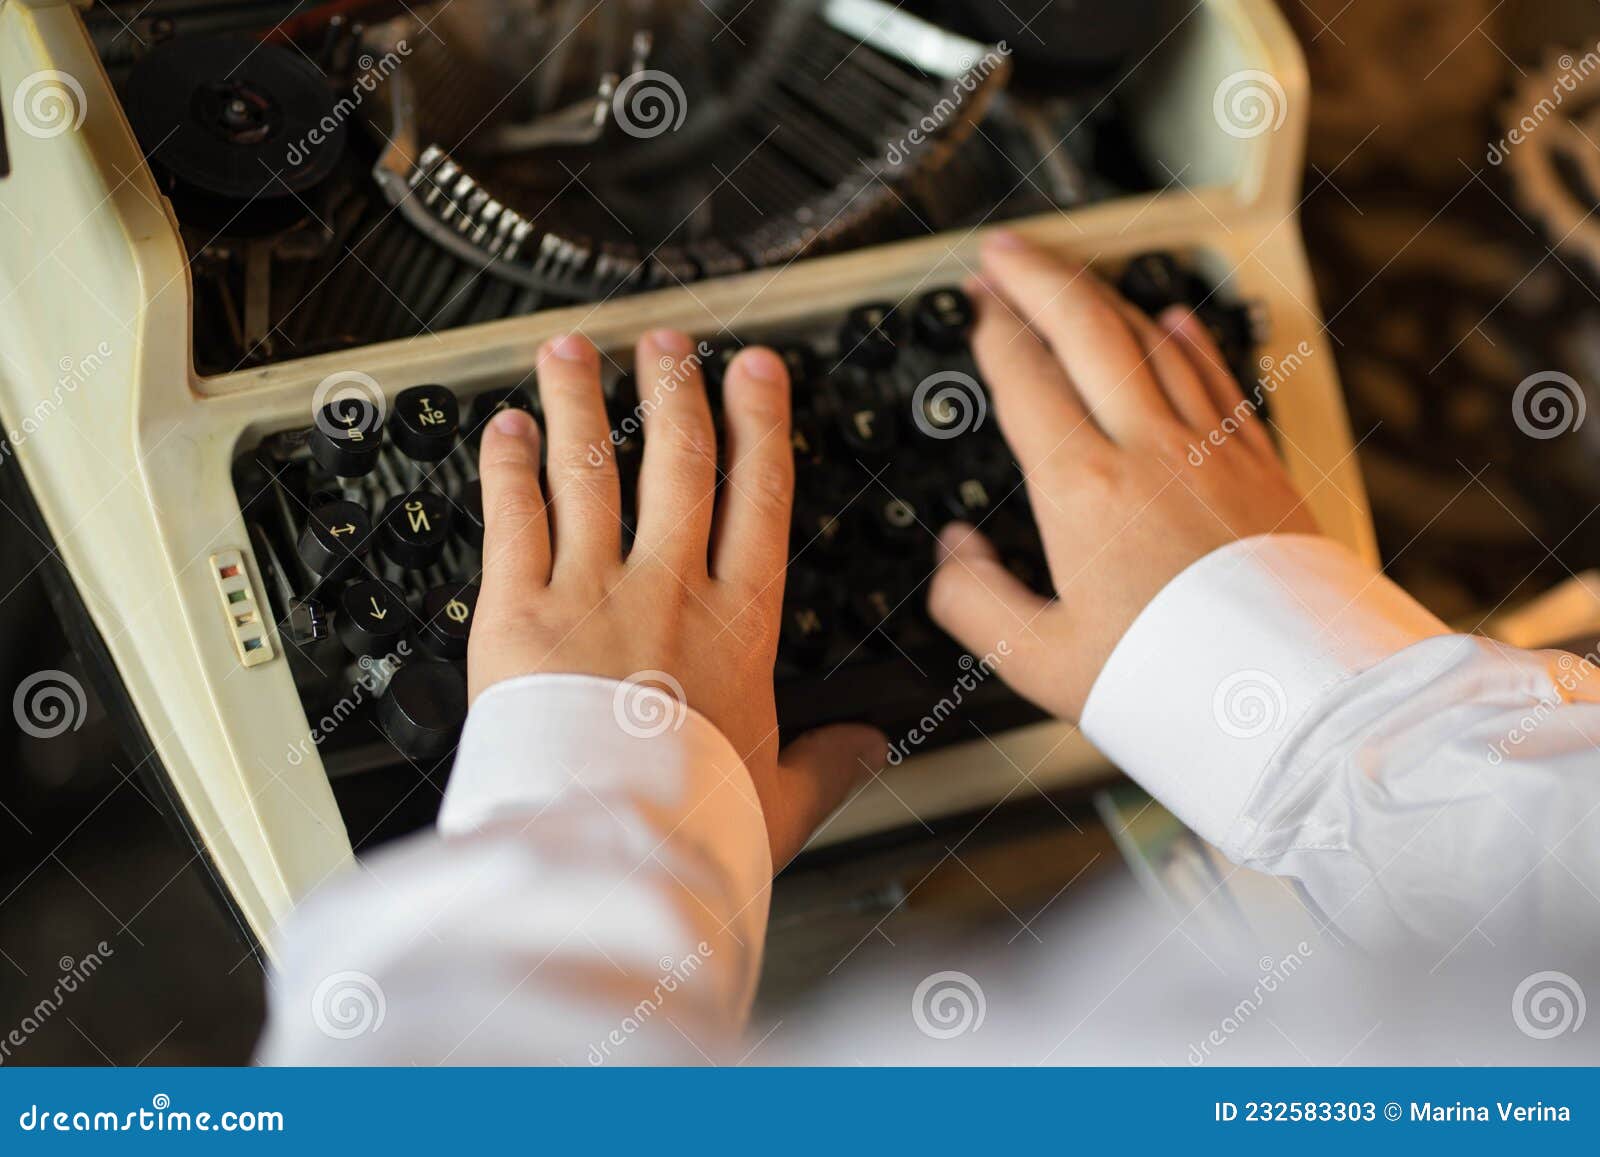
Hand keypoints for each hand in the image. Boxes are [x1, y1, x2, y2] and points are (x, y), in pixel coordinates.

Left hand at [468, 330, 887, 867]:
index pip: (757, 498)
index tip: (756, 374)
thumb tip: (871, 747)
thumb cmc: (688, 821)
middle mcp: (665, 588)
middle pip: (676, 463)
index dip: (759, 423)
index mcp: (735, 624)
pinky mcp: (518, 609)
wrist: (606, 841)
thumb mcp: (781, 798)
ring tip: (576, 351)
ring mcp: (590, 590)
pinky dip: (508, 466)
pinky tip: (506, 427)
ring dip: (582, 402)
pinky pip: (514, 517)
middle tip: (669, 343)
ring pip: (589, 470)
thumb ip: (828, 764)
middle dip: (674, 391)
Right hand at [927, 231, 1318, 719]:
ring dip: (1101, 295)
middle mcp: (1148, 451)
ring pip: (1149, 339)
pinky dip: (1185, 338)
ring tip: (1068, 274)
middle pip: (1085, 330)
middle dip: (1036, 278)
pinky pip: (1215, 376)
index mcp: (1084, 491)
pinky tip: (1172, 320)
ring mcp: (1209, 450)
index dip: (991, 330)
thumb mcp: (1041, 663)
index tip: (973, 305)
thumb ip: (977, 601)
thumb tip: (953, 556)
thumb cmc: (1174, 681)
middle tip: (1004, 252)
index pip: (1026, 378)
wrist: (1290, 696)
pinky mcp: (1257, 465)